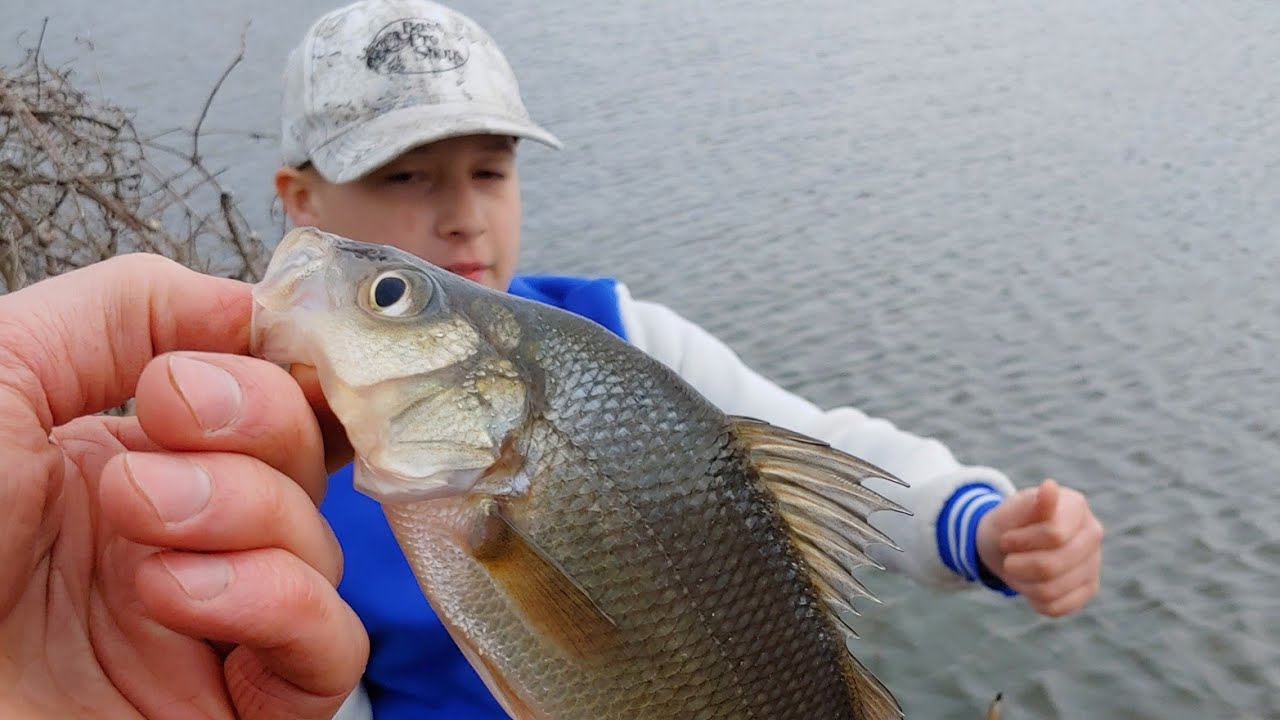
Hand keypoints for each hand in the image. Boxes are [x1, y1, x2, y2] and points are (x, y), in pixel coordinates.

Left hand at [0, 254, 365, 718]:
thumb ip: (126, 308)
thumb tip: (253, 305)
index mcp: (130, 455)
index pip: (270, 393)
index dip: (282, 364)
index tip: (234, 351)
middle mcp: (182, 536)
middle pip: (308, 459)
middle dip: (257, 424)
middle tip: (168, 423)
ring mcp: (211, 625)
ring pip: (322, 547)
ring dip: (247, 512)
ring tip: (141, 520)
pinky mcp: (234, 709)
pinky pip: (331, 651)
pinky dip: (280, 605)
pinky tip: (177, 595)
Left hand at [976, 479, 1103, 616]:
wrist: (1007, 545)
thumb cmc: (1009, 524)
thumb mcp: (1009, 513)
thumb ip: (1030, 504)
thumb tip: (1050, 487)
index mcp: (1076, 506)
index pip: (1053, 535)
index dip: (1020, 541)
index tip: (1005, 539)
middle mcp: (1093, 533)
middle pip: (1051, 566)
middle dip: (1018, 565)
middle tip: (1009, 558)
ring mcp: (1094, 562)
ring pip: (1052, 590)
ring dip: (1023, 583)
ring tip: (1019, 569)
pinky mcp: (1089, 588)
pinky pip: (1057, 607)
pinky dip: (1034, 599)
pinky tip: (1032, 583)